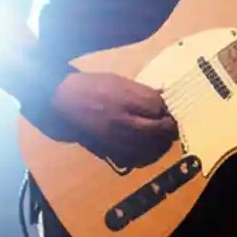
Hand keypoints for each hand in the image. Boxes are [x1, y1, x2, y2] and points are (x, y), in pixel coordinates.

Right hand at [50, 72, 178, 164]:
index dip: (167, 109)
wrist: (66, 99)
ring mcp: (118, 136)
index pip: (159, 108)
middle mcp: (125, 120)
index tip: (169, 110)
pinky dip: (145, 153)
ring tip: (160, 137)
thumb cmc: (93, 85)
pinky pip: (136, 156)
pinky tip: (146, 146)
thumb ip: (142, 92)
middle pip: (159, 129)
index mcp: (127, 98)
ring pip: (151, 146)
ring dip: (160, 142)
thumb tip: (162, 100)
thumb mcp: (121, 81)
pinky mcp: (111, 148)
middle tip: (170, 125)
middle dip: (168, 128)